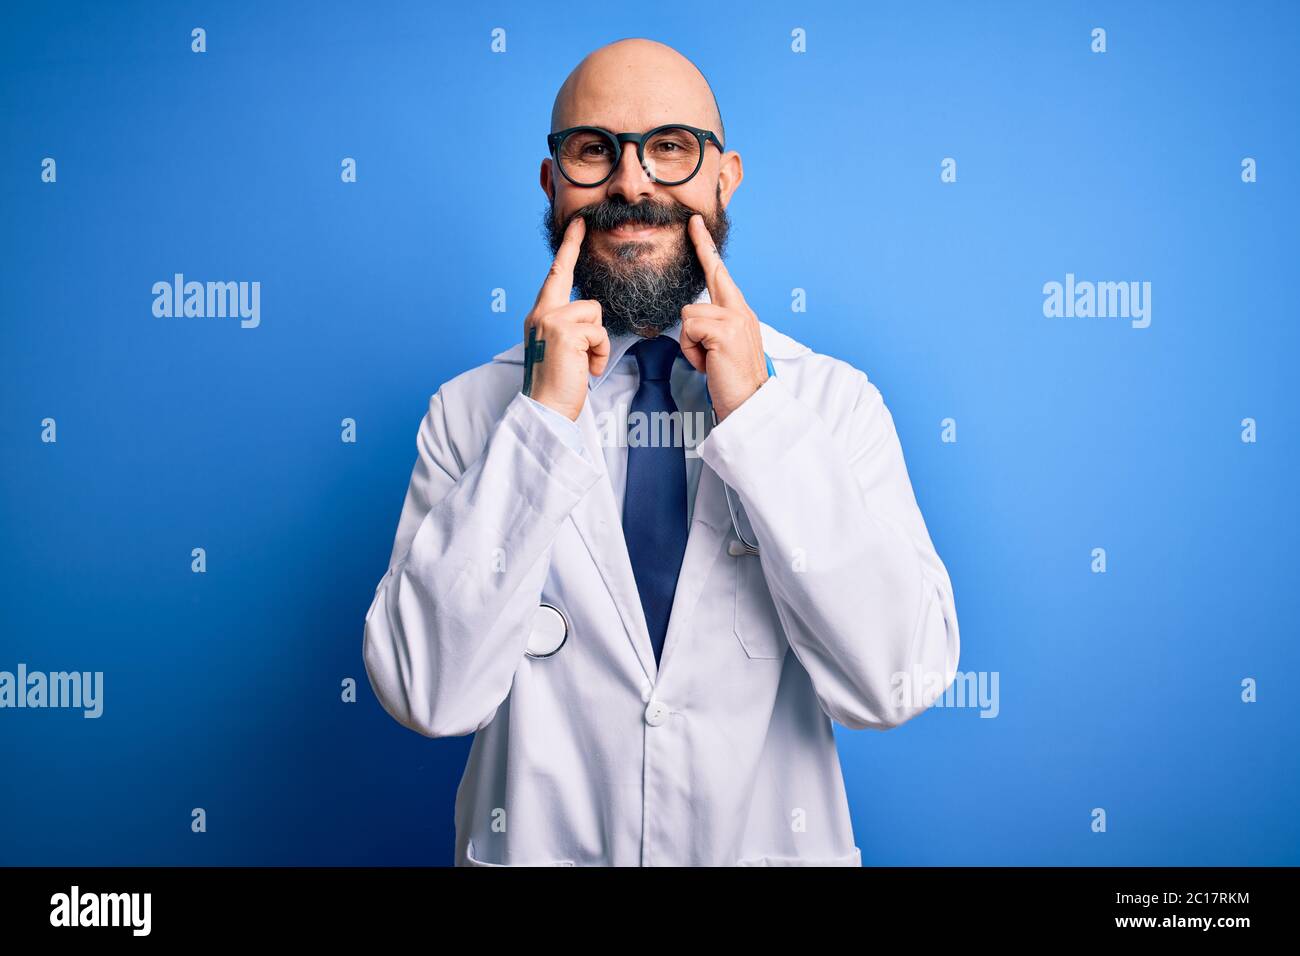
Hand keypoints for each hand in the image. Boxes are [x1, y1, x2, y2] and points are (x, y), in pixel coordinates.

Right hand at [524, 216, 609, 420]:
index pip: (555, 276)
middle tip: (581, 221)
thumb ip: (568, 326)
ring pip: (594, 312)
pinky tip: (587, 368)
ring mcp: (550, 320)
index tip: (576, 226)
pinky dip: (600, 352)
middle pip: (569, 280)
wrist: (545, 409)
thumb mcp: (560, 348)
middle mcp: (540, 313)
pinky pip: (599, 331)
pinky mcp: (565, 331)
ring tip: (585, 362)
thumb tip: (589, 315)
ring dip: (598, 341)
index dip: (567, 250)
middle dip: (572, 247)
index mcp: (539, 316)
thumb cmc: (558, 384)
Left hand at [680, 214, 767, 420]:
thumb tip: (694, 321)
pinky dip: (690, 350)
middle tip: (692, 222)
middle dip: (701, 246)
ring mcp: (734, 318)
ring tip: (707, 360)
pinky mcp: (724, 331)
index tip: (697, 227)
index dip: (708, 250)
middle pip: (714, 272)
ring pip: (689, 313)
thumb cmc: (734, 381)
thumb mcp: (726, 348)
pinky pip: (688, 329)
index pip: (721, 276)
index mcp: (741, 313)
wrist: (751, 404)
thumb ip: (714, 328)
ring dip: (689, 341)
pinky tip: (707, 363)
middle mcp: (741, 310)